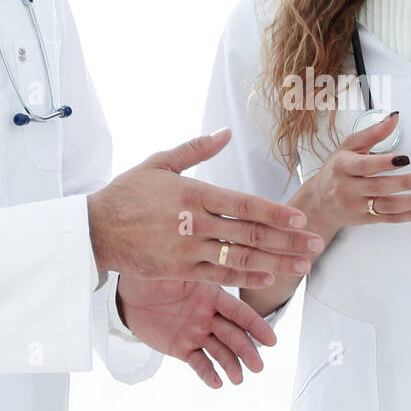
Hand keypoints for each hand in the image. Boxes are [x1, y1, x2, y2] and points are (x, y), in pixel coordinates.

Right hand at [88, 128, 323, 285]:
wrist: (94, 229)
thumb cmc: (127, 193)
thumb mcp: (159, 162)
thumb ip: (196, 149)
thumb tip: (226, 132)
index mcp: (193, 193)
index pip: (244, 204)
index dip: (276, 213)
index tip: (301, 219)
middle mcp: (194, 223)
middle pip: (250, 234)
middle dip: (288, 240)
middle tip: (316, 244)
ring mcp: (186, 250)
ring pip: (240, 258)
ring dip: (276, 261)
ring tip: (303, 264)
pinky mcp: (179, 270)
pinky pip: (218, 276)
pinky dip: (246, 278)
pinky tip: (270, 277)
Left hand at [116, 273, 275, 388]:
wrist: (128, 294)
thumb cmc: (152, 275)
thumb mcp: (174, 269)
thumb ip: (195, 268)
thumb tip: (213, 254)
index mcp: (212, 295)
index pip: (239, 312)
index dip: (256, 325)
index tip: (271, 339)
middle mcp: (209, 316)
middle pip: (234, 335)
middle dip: (247, 350)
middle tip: (258, 366)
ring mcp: (197, 333)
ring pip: (219, 351)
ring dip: (231, 365)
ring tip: (238, 379)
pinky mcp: (183, 348)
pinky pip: (198, 362)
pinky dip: (208, 373)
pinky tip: (217, 383)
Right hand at [302, 112, 410, 239]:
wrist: (319, 203)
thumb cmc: (336, 172)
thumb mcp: (348, 147)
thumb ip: (372, 133)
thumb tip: (393, 118)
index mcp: (343, 167)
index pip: (364, 166)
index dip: (384, 163)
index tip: (404, 159)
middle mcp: (349, 188)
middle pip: (380, 187)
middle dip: (406, 183)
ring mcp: (358, 207)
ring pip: (389, 206)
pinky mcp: (367, 220)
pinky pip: (393, 219)